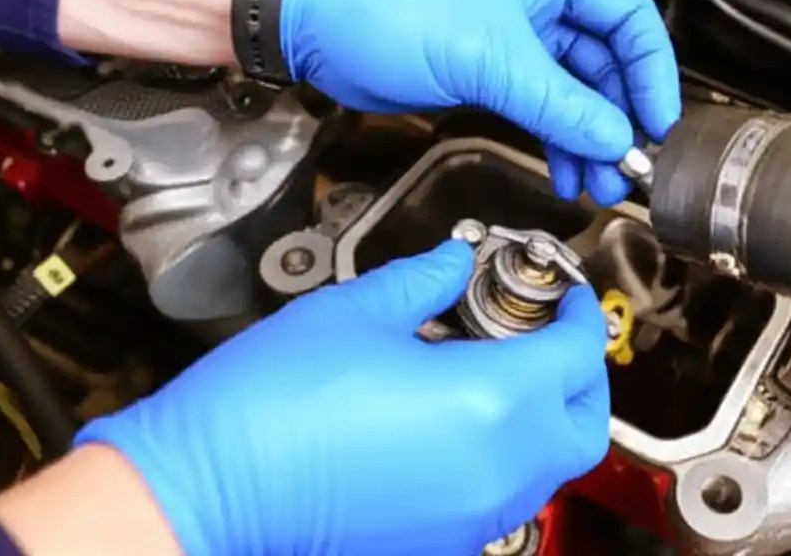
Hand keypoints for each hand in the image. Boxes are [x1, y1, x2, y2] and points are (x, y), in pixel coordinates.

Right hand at [74, 240, 610, 555]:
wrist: (207, 489)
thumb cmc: (270, 403)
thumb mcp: (353, 313)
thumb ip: (423, 282)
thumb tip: (452, 263)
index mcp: (491, 401)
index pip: (578, 355)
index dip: (578, 316)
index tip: (565, 297)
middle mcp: (498, 470)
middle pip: (584, 426)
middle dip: (580, 377)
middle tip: (548, 339)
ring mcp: (472, 518)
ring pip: (546, 469)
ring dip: (542, 422)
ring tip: (495, 377)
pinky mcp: (440, 546)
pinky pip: (499, 502)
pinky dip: (500, 463)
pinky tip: (452, 428)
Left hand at [280, 0, 680, 205]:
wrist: (310, 16)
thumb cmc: (383, 0)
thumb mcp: (488, 57)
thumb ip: (558, 104)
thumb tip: (612, 137)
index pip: (628, 18)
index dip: (651, 74)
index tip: (656, 124)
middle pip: (602, 60)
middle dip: (616, 117)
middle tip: (626, 167)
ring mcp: (508, 31)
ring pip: (568, 89)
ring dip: (585, 137)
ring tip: (597, 183)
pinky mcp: (481, 65)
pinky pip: (534, 103)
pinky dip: (550, 136)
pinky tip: (563, 169)